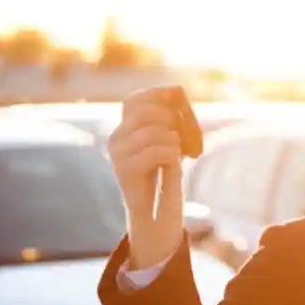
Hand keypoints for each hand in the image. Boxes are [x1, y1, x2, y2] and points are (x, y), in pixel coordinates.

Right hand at [108, 88, 184, 269]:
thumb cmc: (165, 175)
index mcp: (124, 127)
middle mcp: (116, 137)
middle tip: (188, 139)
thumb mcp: (169, 139)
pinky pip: (157, 150)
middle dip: (176, 121)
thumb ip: (169, 115)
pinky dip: (173, 154)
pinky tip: (175, 164)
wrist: (155, 215)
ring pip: (155, 130)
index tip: (184, 115)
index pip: (138, 98)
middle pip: (148, 110)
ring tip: (179, 155)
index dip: (163, 99)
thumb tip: (175, 89)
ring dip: (175, 141)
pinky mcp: (125, 171)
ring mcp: (117, 154)